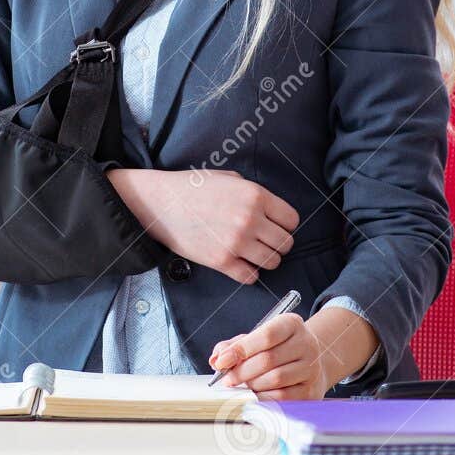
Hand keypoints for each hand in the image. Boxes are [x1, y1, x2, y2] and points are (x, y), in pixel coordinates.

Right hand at [106, 167, 297, 284]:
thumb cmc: (193, 187)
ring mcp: (236, 242)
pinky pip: (251, 277)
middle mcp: (250, 219)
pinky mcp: (222, 261)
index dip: (285, 224)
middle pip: (286, 243)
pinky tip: (241, 264)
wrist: (162, 203)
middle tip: (265, 241)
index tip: (276, 226)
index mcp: (255, 196)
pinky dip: (249, 274)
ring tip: (253, 253)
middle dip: (278, 243)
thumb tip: (270, 209)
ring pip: (273, 262)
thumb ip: (253, 192)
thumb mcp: (229, 178)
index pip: (292, 220)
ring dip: (266, 259)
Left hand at [209, 308, 377, 400]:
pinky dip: (263, 397)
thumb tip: (217, 358)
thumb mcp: (258, 338)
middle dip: (241, 371)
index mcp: (292, 324)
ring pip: (275, 379)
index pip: (266, 335)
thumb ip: (235, 345)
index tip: (222, 361)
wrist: (311, 364)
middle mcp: (306, 344)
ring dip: (252, 385)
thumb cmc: (278, 349)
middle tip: (227, 379)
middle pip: (268, 359)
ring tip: (242, 385)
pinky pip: (283, 397)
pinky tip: (255, 394)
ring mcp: (311, 368)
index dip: (241, 349)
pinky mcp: (311, 390)